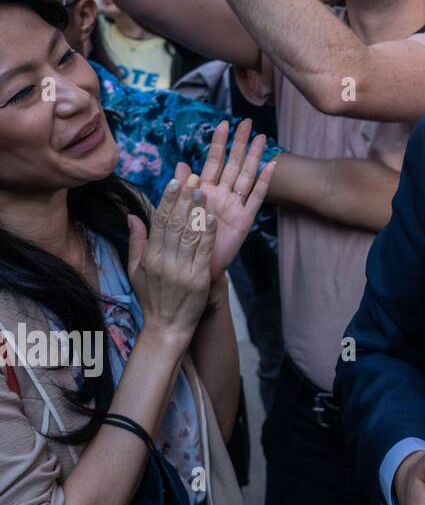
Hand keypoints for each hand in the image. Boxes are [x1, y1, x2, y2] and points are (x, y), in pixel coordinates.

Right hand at [126, 167, 216, 341]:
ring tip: (203, 191)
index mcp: (150, 257)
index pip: (159, 222)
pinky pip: (204, 252)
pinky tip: (211, 218)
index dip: (167, 200)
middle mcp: (164, 261)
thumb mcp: (136, 270)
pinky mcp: (198, 278)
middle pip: (175, 224)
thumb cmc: (153, 297)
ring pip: (189, 234)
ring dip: (197, 211)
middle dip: (183, 199)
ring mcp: (182, 270)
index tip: (173, 182)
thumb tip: (132, 215)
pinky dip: (207, 234)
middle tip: (191, 178)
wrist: (167, 326)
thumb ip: (137, 242)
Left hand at [194, 119, 276, 280]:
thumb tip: (180, 165)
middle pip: (233, 164)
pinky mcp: (244, 220)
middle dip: (239, 143)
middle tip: (246, 123)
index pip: (212, 162)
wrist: (194, 269)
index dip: (218, 143)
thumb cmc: (184, 243)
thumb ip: (180, 190)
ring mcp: (235, 206)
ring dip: (254, 157)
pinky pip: (256, 198)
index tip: (223, 124)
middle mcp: (221, 195)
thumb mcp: (176, 215)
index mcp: (203, 191)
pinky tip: (271, 166)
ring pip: (246, 176)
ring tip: (261, 137)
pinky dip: (264, 182)